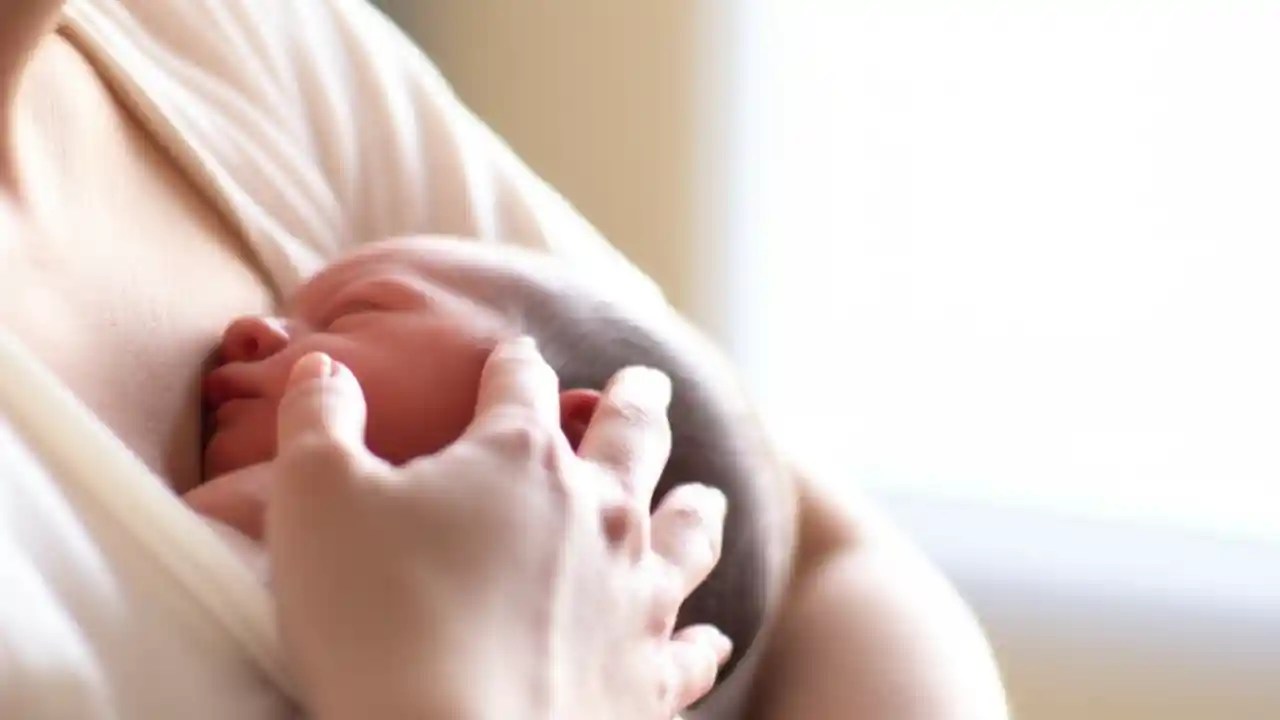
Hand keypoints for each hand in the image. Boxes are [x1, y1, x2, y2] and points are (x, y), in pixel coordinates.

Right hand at [264, 339, 730, 718]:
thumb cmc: (377, 616)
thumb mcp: (316, 500)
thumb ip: (319, 421)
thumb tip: (321, 368)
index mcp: (520, 459)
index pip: (519, 386)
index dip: (512, 364)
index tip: (514, 355)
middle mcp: (597, 513)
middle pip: (629, 438)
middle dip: (635, 404)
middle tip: (645, 383)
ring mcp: (633, 595)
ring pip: (685, 534)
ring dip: (696, 508)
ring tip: (706, 494)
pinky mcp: (648, 678)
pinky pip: (690, 652)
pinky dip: (702, 641)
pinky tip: (713, 636)